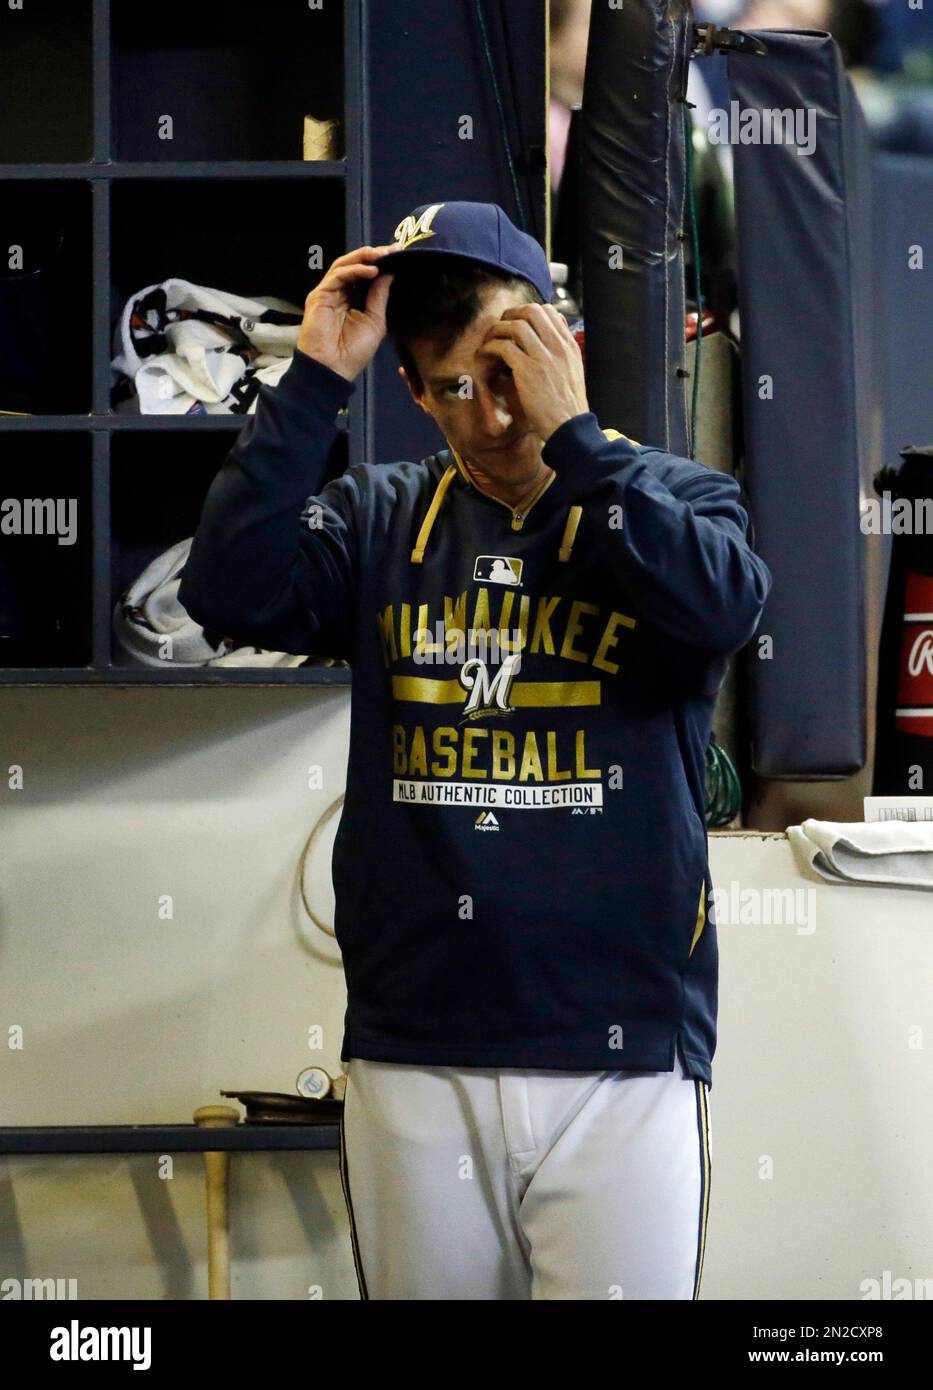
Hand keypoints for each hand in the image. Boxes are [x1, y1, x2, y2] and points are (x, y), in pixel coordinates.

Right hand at [297, 245, 395, 381]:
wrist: (333, 369)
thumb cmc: (354, 351)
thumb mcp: (375, 321)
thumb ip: (380, 296)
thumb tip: (390, 273)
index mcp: (355, 300)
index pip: (367, 274)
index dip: (382, 263)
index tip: (399, 254)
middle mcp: (341, 293)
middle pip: (355, 265)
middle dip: (374, 255)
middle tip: (393, 249)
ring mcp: (329, 292)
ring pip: (345, 265)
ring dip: (364, 257)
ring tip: (383, 255)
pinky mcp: (320, 295)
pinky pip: (338, 275)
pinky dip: (355, 270)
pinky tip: (371, 270)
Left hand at [479, 302, 589, 441]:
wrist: (569, 426)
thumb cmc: (567, 405)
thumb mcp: (573, 372)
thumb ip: (561, 353)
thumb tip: (548, 340)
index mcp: (569, 345)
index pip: (548, 311)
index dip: (527, 313)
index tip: (515, 323)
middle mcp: (558, 346)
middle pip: (531, 311)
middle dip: (510, 315)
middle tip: (499, 328)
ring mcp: (544, 357)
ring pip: (515, 325)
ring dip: (497, 330)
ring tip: (489, 342)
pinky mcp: (528, 371)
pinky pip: (504, 347)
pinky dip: (490, 348)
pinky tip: (485, 356)